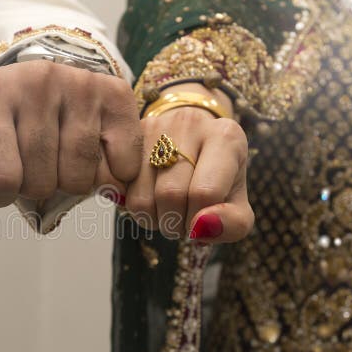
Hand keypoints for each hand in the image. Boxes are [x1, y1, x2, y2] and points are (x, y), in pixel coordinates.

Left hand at [0, 60, 142, 228]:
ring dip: (68, 183)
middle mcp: (34, 80)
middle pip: (42, 182)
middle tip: (30, 163)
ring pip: (80, 178)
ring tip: (56, 157)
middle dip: (34, 188)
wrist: (23, 86)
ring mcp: (78, 84)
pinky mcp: (115, 93)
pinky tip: (92, 156)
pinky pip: (121, 164)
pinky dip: (109, 176)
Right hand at [125, 84, 253, 242]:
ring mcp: (154, 126)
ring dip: (151, 219)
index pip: (205, 193)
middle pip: (170, 195)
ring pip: (140, 197)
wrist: (195, 140)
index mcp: (226, 136)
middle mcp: (190, 122)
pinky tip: (143, 198)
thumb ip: (232, 223)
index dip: (199, 222)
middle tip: (180, 222)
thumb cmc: (218, 176)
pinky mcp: (126, 137)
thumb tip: (200, 229)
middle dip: (174, 224)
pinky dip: (127, 205)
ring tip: (164, 210)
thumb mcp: (236, 202)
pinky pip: (114, 186)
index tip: (199, 224)